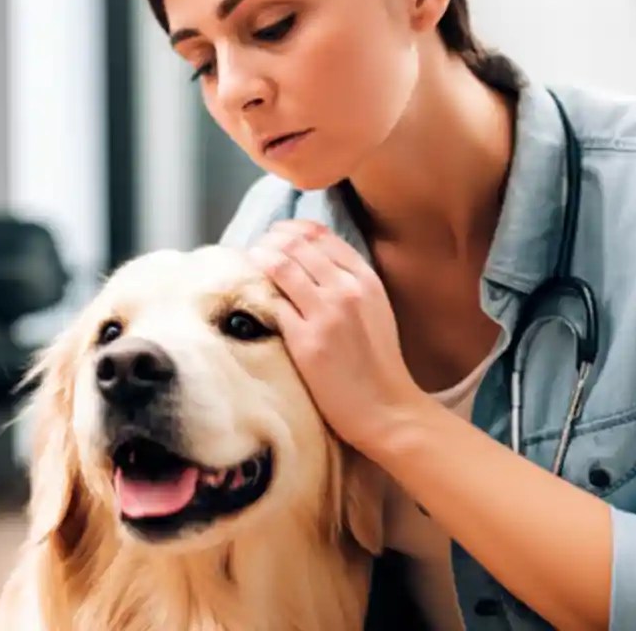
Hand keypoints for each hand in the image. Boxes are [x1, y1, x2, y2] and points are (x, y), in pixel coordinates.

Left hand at [248, 220, 424, 450]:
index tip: (277, 233)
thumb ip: (347, 281)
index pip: (321, 235)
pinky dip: (260, 295)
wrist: (384, 406)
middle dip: (271, 240)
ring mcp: (326, 314)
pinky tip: (252, 295)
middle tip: (257, 246)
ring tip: (250, 260)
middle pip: (297, 245)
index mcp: (365, 279)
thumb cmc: (376, 360)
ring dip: (260, 259)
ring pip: (281, 267)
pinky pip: (273, 305)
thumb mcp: (374, 307)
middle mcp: (346, 290)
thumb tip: (309, 258)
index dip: (292, 229)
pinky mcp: (306, 340)